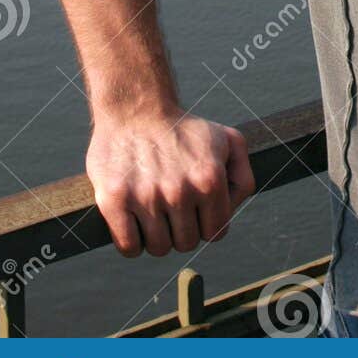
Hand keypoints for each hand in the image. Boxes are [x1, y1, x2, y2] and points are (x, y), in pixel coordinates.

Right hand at [86, 109, 256, 257]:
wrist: (136, 109)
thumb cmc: (183, 130)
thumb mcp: (228, 141)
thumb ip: (242, 178)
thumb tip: (231, 212)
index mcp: (209, 179)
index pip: (215, 232)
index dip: (206, 223)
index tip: (196, 210)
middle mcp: (179, 190)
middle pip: (186, 243)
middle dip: (182, 230)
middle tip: (172, 208)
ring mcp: (145, 196)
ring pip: (158, 248)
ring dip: (157, 236)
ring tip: (154, 210)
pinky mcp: (114, 200)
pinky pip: (129, 247)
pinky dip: (132, 242)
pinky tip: (134, 221)